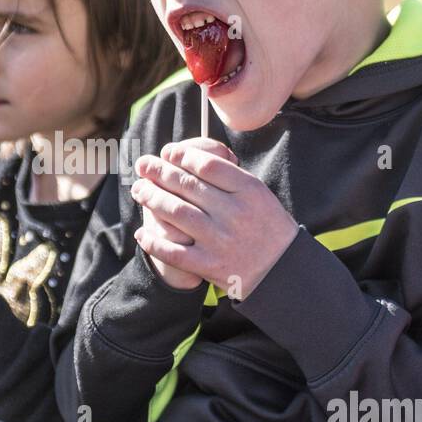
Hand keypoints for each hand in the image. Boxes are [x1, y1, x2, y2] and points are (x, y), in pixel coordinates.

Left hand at [129, 138, 297, 299]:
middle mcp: (234, 213)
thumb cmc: (266, 225)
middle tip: (142, 165)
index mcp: (249, 191)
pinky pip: (174, 252)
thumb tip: (190, 158)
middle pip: (188, 186)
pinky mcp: (210, 265)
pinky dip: (155, 242)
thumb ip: (230, 176)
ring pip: (177, 213)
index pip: (208, 165)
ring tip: (139, 189)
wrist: (281, 270)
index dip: (182, 156)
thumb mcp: (258, 194)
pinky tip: (142, 232)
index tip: (167, 152)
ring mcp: (220, 240)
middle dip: (159, 172)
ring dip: (152, 199)